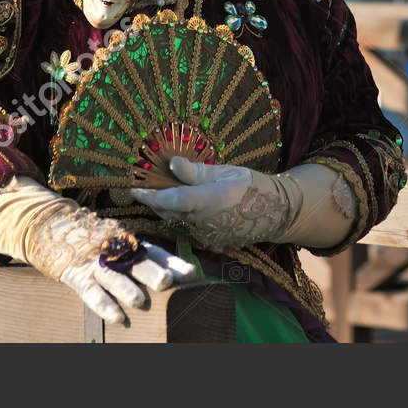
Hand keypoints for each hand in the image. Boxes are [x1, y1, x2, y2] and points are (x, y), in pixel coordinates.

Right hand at [0, 176, 196, 323]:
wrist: (59, 231)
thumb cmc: (103, 247)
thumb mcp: (126, 251)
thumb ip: (151, 262)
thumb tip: (185, 275)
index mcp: (131, 246)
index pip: (156, 252)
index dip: (173, 262)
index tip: (191, 274)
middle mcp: (117, 253)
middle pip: (138, 262)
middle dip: (153, 272)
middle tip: (167, 281)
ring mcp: (97, 264)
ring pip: (115, 278)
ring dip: (127, 289)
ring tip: (140, 302)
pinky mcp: (79, 276)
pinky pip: (92, 292)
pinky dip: (104, 305)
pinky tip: (117, 317)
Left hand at [128, 156, 301, 248]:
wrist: (274, 213)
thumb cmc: (251, 186)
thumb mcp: (226, 171)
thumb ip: (196, 171)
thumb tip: (172, 163)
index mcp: (209, 199)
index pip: (171, 198)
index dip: (149, 194)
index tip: (133, 188)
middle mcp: (204, 221)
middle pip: (168, 212)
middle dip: (153, 200)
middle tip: (143, 187)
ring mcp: (206, 236)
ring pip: (176, 222)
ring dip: (166, 209)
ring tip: (159, 194)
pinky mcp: (210, 243)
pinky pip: (187, 230)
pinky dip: (181, 218)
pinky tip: (182, 207)